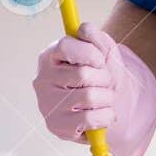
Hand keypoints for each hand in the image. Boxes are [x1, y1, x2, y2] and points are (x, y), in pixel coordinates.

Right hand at [32, 21, 155, 155]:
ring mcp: (47, 104)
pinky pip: (90, 119)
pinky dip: (106, 116)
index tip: (99, 61)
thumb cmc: (103, 76)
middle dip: (105, 79)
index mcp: (50, 56)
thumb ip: (94, 36)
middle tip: (106, 83)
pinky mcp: (56, 126)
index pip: (65, 46)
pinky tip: (104, 115)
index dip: (90, 53)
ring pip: (89, 97)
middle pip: (82, 74)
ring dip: (108, 98)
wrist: (113, 106)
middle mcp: (43, 80)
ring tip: (105, 99)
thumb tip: (83, 28)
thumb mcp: (103, 51)